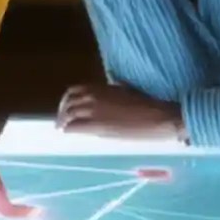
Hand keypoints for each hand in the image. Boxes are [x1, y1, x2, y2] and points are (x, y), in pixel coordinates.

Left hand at [56, 83, 185, 141]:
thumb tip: (115, 86)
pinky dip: (69, 129)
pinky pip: (74, 127)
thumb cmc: (147, 104)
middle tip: (61, 121)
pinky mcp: (97, 126)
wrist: (158, 117)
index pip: (74, 91)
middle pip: (68, 103)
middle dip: (62, 112)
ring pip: (68, 115)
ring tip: (63, 128)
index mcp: (101, 87)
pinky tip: (68, 132)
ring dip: (63, 122)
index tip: (66, 107)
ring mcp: (94, 110)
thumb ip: (116, 88)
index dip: (67, 100)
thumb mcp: (128, 90)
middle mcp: (93, 96)